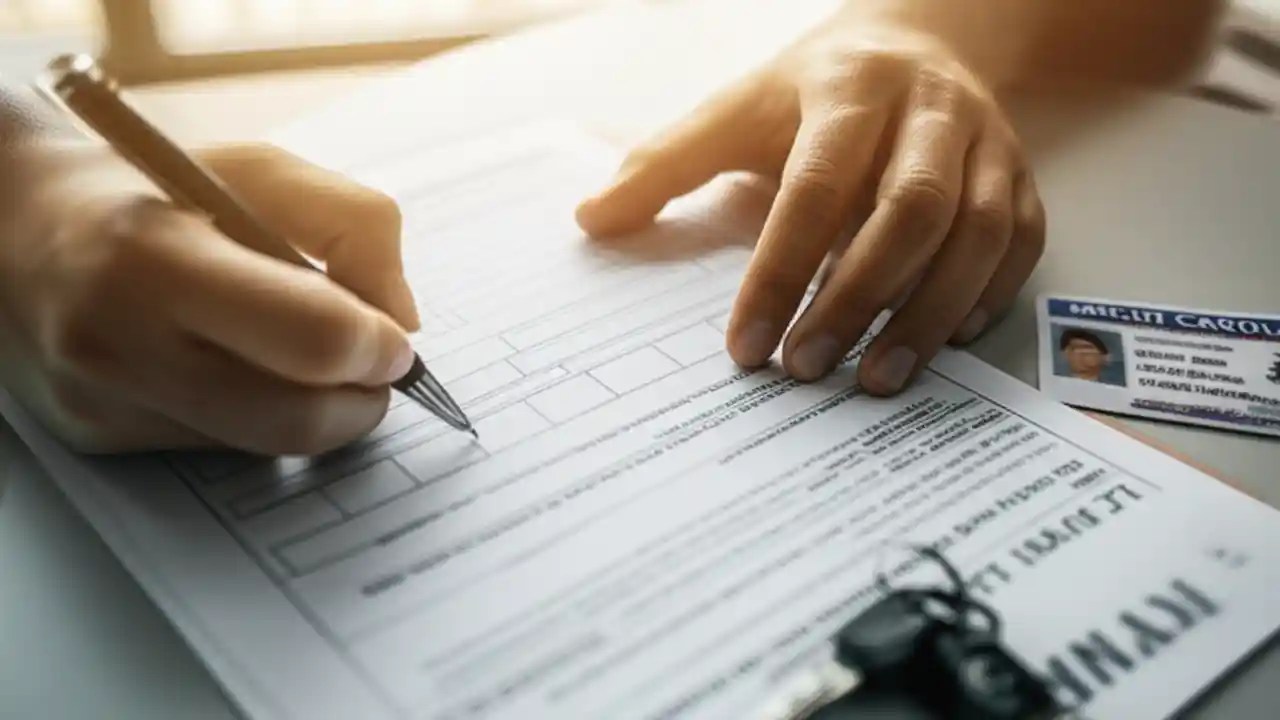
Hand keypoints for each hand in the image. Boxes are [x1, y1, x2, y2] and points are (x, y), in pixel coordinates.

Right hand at [0, 143, 418, 454]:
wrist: (12, 228)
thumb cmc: (149, 189)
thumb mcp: (255, 168)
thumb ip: (352, 224)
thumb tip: (401, 319)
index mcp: (152, 256)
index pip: (309, 340)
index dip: (376, 347)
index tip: (394, 340)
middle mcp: (115, 342)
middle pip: (294, 420)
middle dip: (360, 401)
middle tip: (373, 367)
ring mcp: (102, 404)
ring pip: (263, 446)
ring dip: (313, 411)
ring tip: (303, 355)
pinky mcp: (100, 441)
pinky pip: (220, 450)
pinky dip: (257, 416)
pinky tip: (236, 367)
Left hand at [576, 18, 1044, 393]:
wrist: (920, 36)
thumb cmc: (816, 90)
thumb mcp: (737, 108)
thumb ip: (666, 162)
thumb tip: (592, 220)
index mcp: (849, 90)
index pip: (814, 189)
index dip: (779, 273)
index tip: (746, 346)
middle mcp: (930, 111)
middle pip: (909, 212)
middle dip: (856, 300)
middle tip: (807, 370)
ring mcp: (987, 143)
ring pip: (977, 233)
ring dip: (927, 315)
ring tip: (876, 381)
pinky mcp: (1022, 176)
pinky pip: (1021, 243)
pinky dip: (986, 297)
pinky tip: (946, 343)